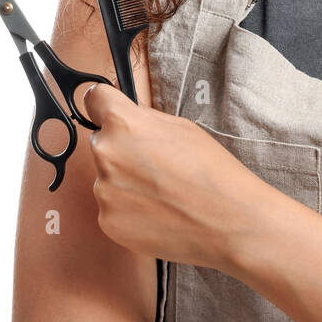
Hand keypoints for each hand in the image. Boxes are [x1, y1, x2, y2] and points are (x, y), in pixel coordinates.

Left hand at [82, 84, 269, 269]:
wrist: (228, 220)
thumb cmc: (211, 171)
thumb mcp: (181, 127)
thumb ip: (144, 119)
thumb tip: (122, 116)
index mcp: (123, 124)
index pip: (94, 99)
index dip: (104, 106)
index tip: (108, 113)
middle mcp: (105, 154)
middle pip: (102, 143)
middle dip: (121, 150)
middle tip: (155, 165)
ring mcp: (104, 191)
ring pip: (107, 179)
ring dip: (125, 183)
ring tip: (162, 193)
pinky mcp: (108, 222)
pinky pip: (112, 208)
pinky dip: (129, 210)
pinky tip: (158, 212)